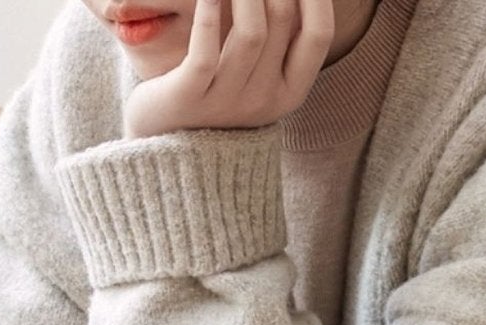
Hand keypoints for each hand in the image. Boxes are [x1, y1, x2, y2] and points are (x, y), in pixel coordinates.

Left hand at [123, 0, 335, 139]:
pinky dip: (208, 11)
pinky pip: (205, 49)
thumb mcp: (257, 74)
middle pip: (282, 20)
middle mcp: (263, 101)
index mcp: (289, 94)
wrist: (167, 149)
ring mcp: (226, 103)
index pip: (319, 35)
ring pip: (251, 32)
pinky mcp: (188, 98)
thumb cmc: (216, 97)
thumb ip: (277, 37)